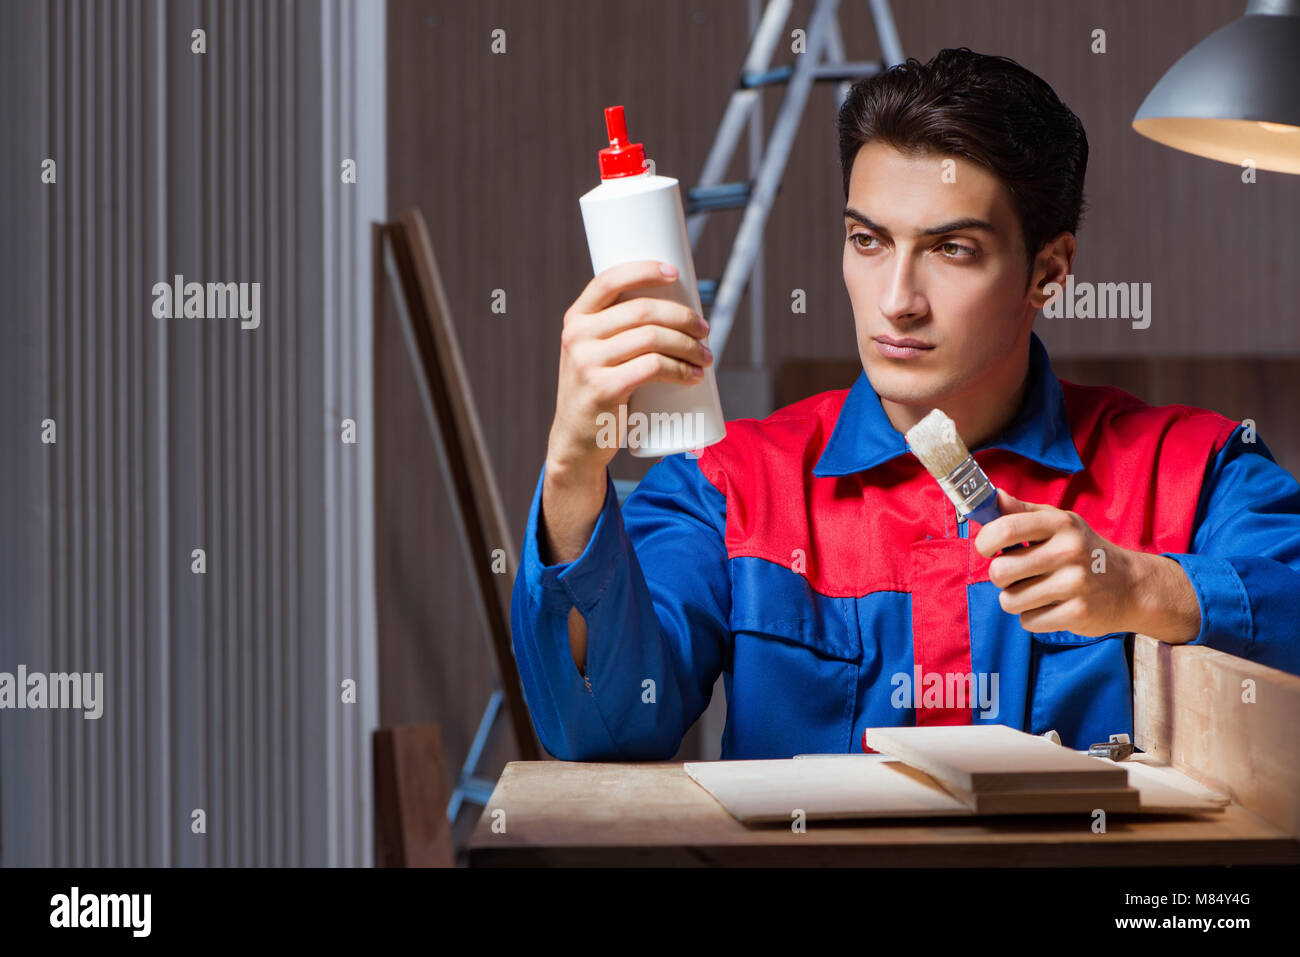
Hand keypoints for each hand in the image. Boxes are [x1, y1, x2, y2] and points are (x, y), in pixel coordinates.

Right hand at [546, 259, 713, 477]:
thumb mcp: (593, 354)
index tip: (675, 273)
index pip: (609, 280)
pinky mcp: (603, 389)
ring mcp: (588, 363)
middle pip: (642, 311)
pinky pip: (653, 367)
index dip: (644, 271)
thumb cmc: (597, 392)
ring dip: (689, 346)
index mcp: (576, 319)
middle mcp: (577, 336)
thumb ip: (617, 331)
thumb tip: (673, 308)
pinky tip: (694, 375)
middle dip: (683, 317)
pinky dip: (681, 370)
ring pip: (652, 339)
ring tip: (705, 357)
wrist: (577, 441)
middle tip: (704, 331)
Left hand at [973, 489, 1200, 641]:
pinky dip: (1033, 617)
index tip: (987, 548)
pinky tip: (1051, 606)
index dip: (984, 542)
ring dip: (1015, 599)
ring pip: (1010, 600)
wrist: (1131, 585)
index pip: (1004, 529)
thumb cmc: (1084, 550)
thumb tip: (991, 497)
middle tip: (1017, 574)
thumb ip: (1021, 511)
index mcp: (1059, 524)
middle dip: (1000, 576)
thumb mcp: (1059, 522)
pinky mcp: (1077, 613)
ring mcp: (1074, 584)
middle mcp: (1068, 551)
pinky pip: (1028, 621)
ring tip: (1035, 591)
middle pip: (1000, 571)